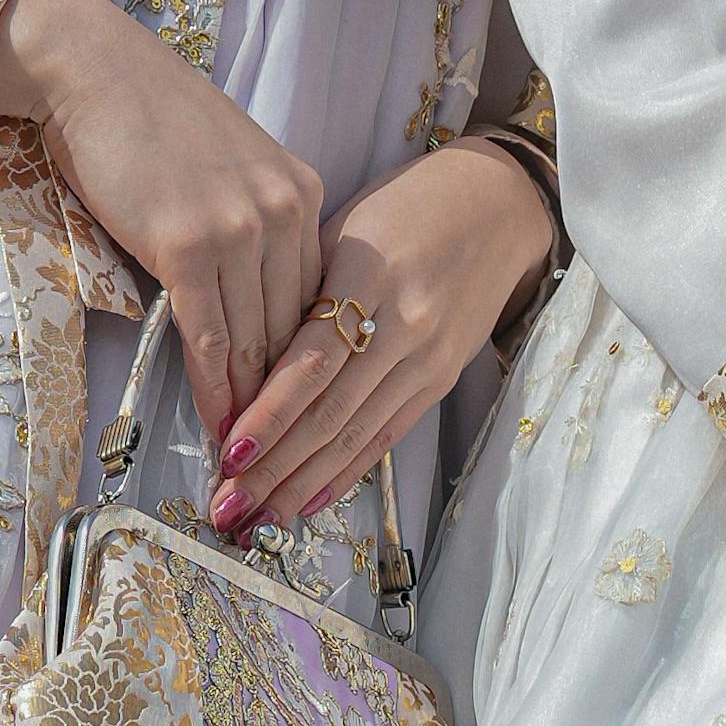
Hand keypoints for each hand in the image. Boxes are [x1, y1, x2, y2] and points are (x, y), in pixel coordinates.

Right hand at [0, 0, 322, 439]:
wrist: (92, 69)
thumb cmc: (145, 119)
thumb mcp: (226, 168)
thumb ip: (252, 226)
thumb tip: (251, 299)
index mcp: (303, 193)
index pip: (316, 300)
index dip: (308, 367)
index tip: (305, 416)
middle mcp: (286, 210)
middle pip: (295, 330)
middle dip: (289, 403)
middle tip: (284, 462)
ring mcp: (241, 226)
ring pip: (257, 341)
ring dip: (252, 411)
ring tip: (249, 466)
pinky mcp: (190, 243)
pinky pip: (212, 335)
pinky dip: (216, 390)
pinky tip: (216, 429)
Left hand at [207, 140, 549, 543]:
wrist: (496, 205)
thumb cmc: (403, 208)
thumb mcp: (342, 228)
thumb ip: (301, 291)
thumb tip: (244, 361)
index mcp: (367, 274)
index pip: (311, 362)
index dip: (270, 414)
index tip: (229, 452)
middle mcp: (405, 323)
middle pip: (330, 411)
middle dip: (275, 467)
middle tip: (229, 507)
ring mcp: (428, 356)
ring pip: (356, 433)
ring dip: (303, 483)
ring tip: (259, 520)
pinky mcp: (442, 376)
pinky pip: (387, 433)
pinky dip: (347, 471)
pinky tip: (312, 500)